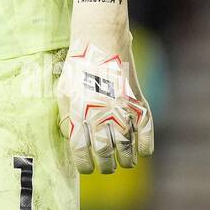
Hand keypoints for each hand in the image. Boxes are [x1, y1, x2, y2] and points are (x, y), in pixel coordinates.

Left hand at [54, 0, 154, 173]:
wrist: (99, 40)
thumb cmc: (77, 67)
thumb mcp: (63, 92)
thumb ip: (66, 118)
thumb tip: (72, 141)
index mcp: (78, 112)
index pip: (81, 150)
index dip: (85, 165)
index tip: (87, 169)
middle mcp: (100, 113)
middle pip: (105, 152)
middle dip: (106, 165)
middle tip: (106, 167)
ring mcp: (121, 108)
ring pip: (127, 146)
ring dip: (125, 159)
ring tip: (123, 163)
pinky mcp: (137, 100)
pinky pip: (146, 130)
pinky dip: (146, 145)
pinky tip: (142, 152)